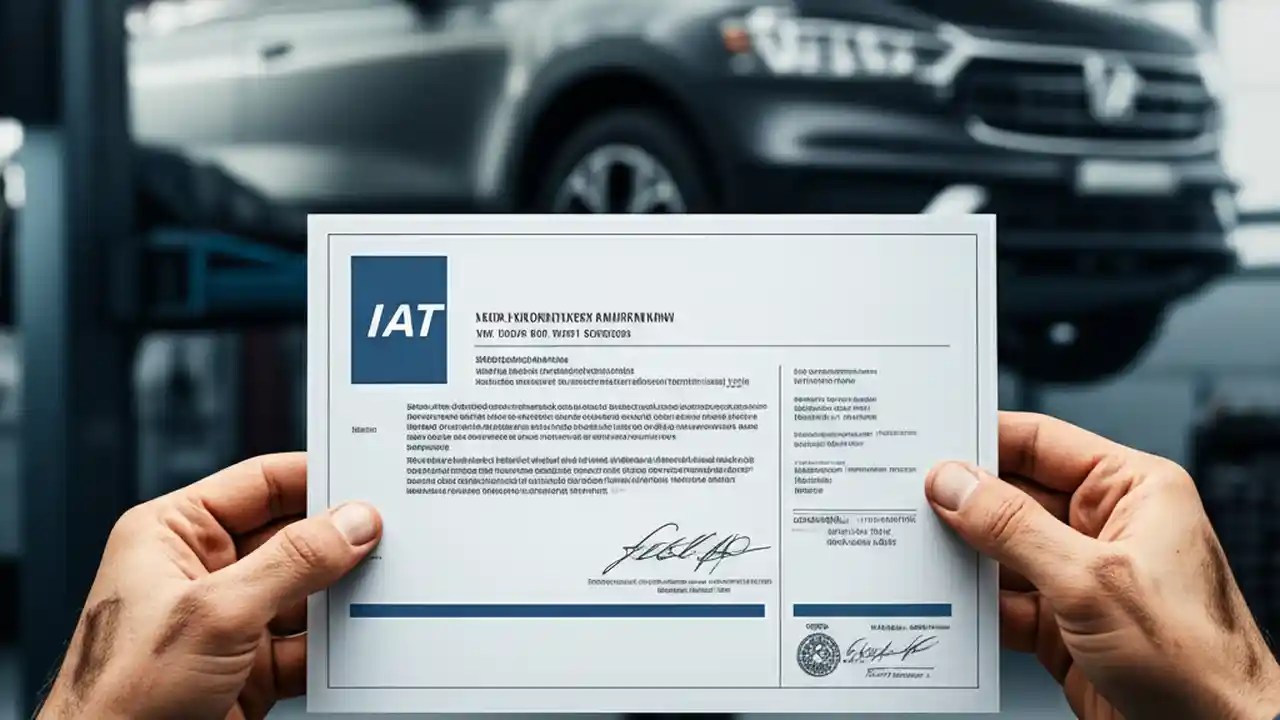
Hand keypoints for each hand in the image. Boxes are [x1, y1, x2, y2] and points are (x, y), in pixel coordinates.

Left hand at [37, 453, 381, 719]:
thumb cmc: (121, 694)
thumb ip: (293, 562)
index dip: (315, 479)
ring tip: (388, 587)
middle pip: (291, 537)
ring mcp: (228, 621)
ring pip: (306, 592)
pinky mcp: (249, 668)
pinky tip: (365, 639)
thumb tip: (353, 522)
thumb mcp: (217, 612)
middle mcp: (202, 571)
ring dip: (343, 596)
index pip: (259, 484)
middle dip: (340, 541)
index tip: (369, 482)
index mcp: (174, 534)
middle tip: (394, 535)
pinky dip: (338, 645)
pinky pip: (308, 644)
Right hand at [926, 412, 1279, 719]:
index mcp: (1133, 491)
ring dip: (963, 557)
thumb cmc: (1197, 663)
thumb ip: (1014, 528)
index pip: (1042, 443)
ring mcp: (1084, 579)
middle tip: (907, 502)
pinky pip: (1004, 602)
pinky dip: (973, 605)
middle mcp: (1108, 528)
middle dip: (963, 503)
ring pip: (1003, 552)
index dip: (984, 442)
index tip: (929, 446)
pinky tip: (945, 602)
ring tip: (917, 552)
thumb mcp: (1091, 581)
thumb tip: (954, 484)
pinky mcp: (1065, 627)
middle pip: (1015, 497)